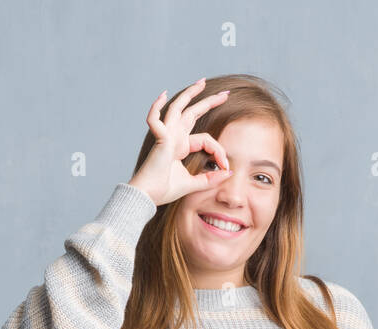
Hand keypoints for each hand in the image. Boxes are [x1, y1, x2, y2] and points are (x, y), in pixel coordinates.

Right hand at [127, 77, 233, 205]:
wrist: (148, 196)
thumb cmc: (164, 190)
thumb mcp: (194, 184)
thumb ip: (210, 179)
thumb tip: (229, 173)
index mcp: (180, 146)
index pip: (206, 139)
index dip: (219, 151)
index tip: (226, 165)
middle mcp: (174, 137)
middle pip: (193, 113)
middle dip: (209, 102)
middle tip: (224, 94)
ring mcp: (166, 136)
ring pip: (178, 108)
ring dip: (189, 94)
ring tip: (202, 82)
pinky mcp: (160, 139)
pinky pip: (155, 119)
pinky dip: (156, 107)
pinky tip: (163, 94)